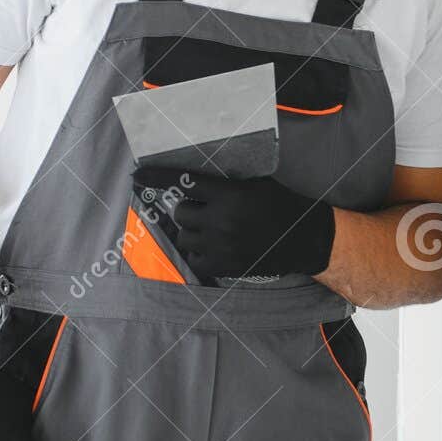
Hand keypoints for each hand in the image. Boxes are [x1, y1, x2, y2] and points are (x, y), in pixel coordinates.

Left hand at [132, 166, 335, 277]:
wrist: (304, 238)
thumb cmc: (281, 205)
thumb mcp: (255, 184)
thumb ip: (225, 183)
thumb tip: (192, 178)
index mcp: (230, 194)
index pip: (184, 181)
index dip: (157, 177)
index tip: (137, 175)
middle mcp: (222, 219)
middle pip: (181, 212)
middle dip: (187, 209)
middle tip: (202, 209)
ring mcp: (222, 244)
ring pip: (184, 236)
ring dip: (191, 231)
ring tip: (209, 229)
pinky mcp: (225, 265)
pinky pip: (194, 258)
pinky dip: (198, 252)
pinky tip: (212, 246)